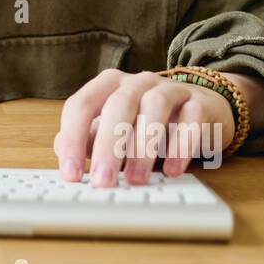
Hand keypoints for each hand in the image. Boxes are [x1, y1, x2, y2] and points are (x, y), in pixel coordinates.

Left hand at [53, 69, 236, 186]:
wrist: (201, 109)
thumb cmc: (147, 123)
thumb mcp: (113, 130)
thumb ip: (87, 138)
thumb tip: (62, 150)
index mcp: (108, 85)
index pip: (81, 105)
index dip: (73, 139)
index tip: (70, 174)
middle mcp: (137, 81)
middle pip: (118, 105)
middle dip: (109, 145)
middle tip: (104, 181)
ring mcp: (170, 88)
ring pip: (155, 107)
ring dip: (144, 146)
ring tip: (136, 180)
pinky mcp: (199, 102)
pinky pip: (191, 118)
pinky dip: (181, 145)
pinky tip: (172, 170)